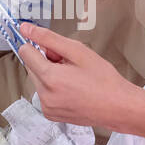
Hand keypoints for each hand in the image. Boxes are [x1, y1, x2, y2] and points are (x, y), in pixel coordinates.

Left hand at [17, 22, 144, 143]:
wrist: (119, 107)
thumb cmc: (104, 80)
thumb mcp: (78, 51)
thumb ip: (49, 39)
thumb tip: (25, 29)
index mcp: (49, 78)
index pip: (25, 52)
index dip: (39, 46)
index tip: (54, 48)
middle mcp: (44, 96)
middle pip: (32, 67)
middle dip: (47, 61)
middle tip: (71, 65)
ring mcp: (47, 108)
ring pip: (38, 80)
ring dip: (50, 75)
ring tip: (74, 79)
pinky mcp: (51, 115)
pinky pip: (44, 94)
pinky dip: (53, 89)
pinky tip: (72, 90)